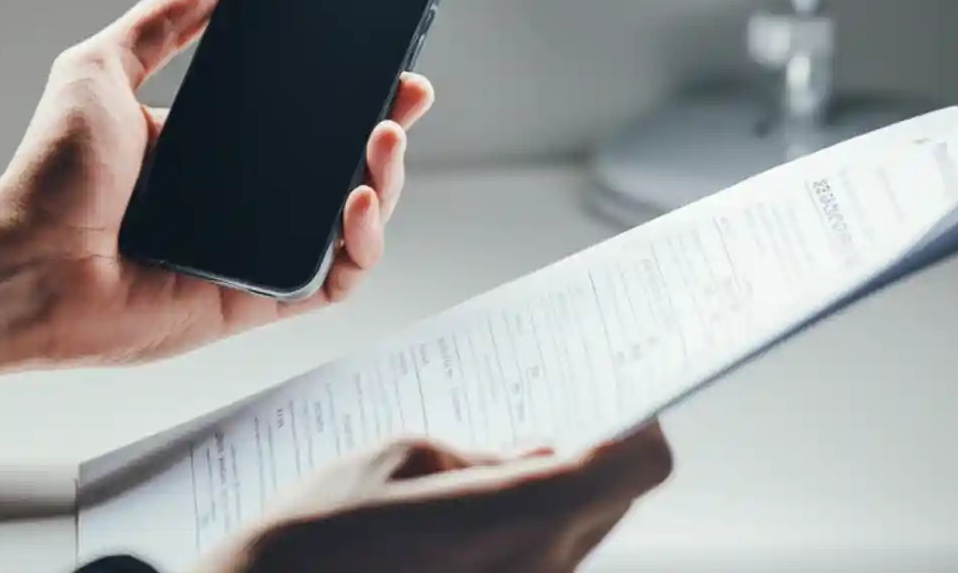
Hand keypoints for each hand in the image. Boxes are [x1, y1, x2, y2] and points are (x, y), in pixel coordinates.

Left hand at [0, 0, 434, 364]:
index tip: (384, 66)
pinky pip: (335, 281)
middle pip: (341, 169)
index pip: (304, 121)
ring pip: (352, 224)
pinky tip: (358, 203)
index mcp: (216, 152)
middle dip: (386, 134)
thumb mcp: (102, 69)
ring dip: (385, 183)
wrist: (26, 264)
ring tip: (384, 142)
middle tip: (405, 98)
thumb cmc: (48, 180)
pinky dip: (363, 246)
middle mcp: (243, 203)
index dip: (352, 96)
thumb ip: (162, 21)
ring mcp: (256, 252)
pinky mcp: (261, 300)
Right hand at [192, 425, 673, 572]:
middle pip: (614, 502)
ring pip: (580, 537)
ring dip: (562, 498)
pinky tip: (478, 515)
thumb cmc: (319, 532)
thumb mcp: (403, 457)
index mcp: (518, 516)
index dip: (638, 427)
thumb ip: (486, 456)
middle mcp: (536, 572)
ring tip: (503, 470)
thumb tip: (537, 457)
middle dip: (595, 458)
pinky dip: (530, 533)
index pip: (638, 469)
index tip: (620, 402)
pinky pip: (541, 565)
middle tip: (555, 425)